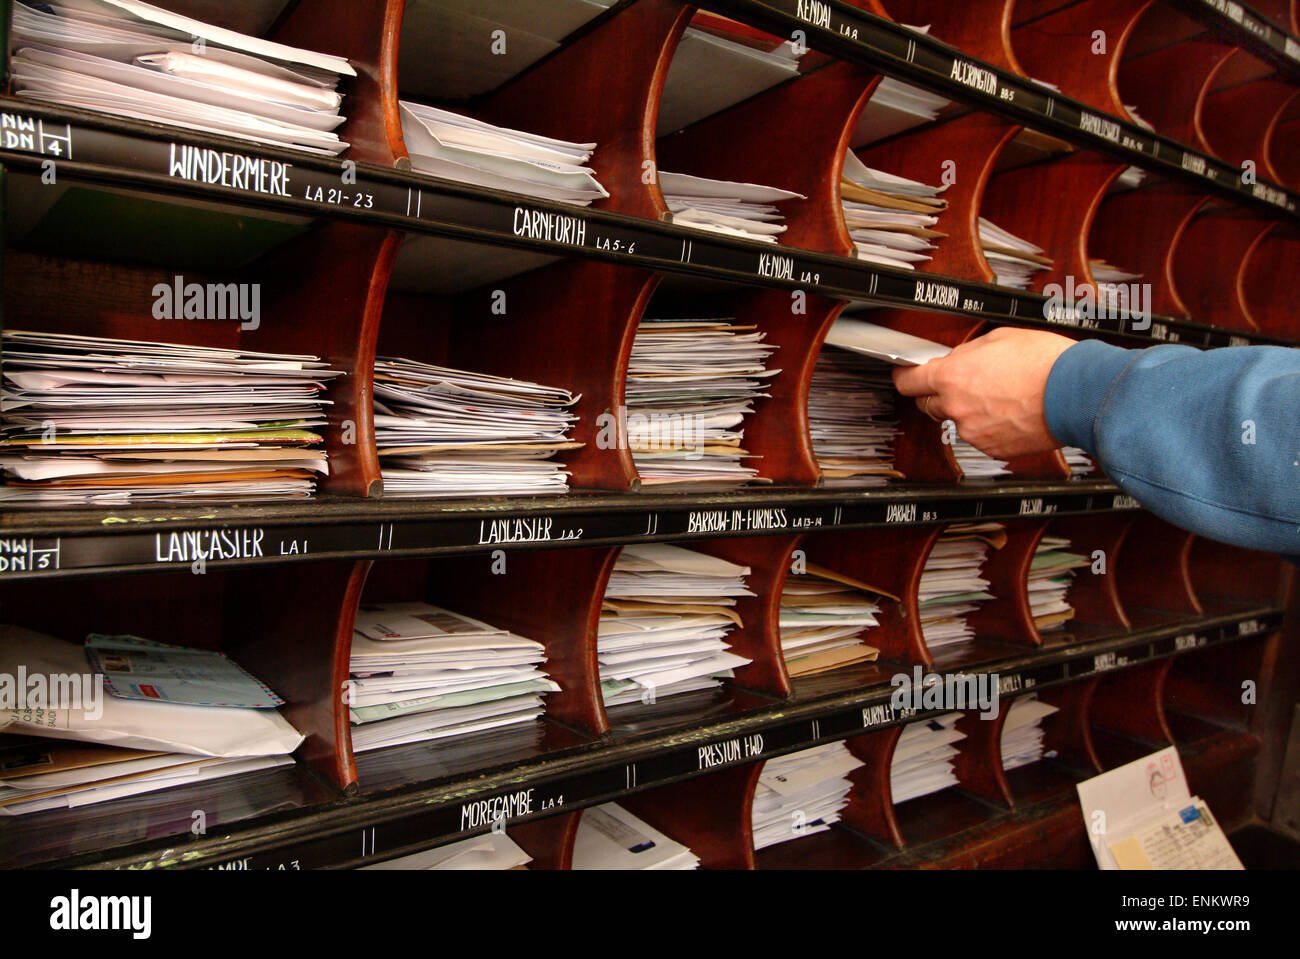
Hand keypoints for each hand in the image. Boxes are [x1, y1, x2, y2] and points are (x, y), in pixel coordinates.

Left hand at [892, 328, 1077, 458]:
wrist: (1075, 393)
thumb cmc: (1044, 362)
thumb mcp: (997, 338)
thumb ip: (967, 353)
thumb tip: (956, 359)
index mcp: (952, 377)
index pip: (908, 381)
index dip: (905, 377)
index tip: (905, 375)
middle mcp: (956, 407)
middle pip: (927, 405)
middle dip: (937, 394)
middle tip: (960, 383)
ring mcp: (973, 432)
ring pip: (957, 421)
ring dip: (968, 411)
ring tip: (998, 396)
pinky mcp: (992, 448)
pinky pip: (980, 436)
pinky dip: (989, 427)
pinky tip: (1009, 412)